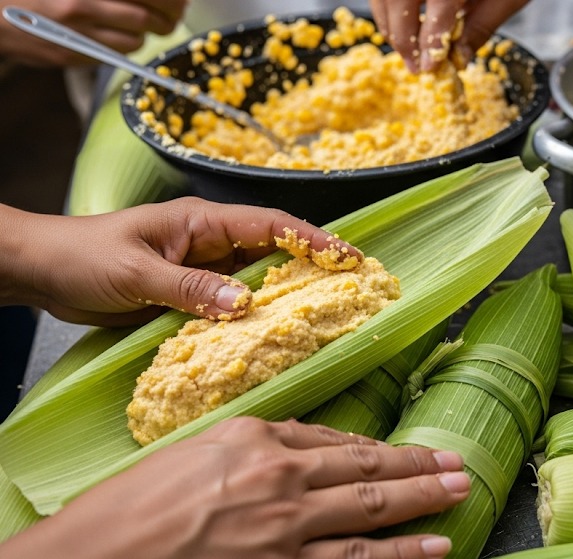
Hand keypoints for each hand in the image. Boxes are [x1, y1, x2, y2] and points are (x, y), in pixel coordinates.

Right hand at [0, 0, 187, 65]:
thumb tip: (160, 1)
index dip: (172, 2)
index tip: (179, 3)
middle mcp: (81, 3)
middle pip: (147, 19)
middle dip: (165, 20)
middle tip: (169, 17)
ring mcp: (75, 31)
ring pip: (135, 41)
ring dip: (143, 35)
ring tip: (137, 24)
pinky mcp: (69, 54)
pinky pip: (114, 56)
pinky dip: (122, 47)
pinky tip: (113, 34)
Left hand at [0, 197, 362, 325]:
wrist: (41, 272)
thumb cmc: (82, 257)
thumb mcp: (137, 272)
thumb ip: (190, 288)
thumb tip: (245, 303)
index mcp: (202, 222)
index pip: (270, 225)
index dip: (313, 239)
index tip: (347, 257)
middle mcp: (210, 244)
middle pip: (274, 252)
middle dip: (313, 267)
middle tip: (352, 289)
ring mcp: (202, 272)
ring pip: (257, 281)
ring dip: (287, 297)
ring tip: (324, 316)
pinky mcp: (191, 298)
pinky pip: (232, 307)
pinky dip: (254, 319)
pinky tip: (272, 337)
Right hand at [0, 418, 469, 558]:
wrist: (92, 557)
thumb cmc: (133, 505)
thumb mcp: (199, 452)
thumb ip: (260, 445)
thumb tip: (308, 443)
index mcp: (259, 441)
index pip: (339, 443)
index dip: (387, 448)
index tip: (419, 449)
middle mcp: (280, 482)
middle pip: (367, 474)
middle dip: (421, 472)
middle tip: (461, 468)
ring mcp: (284, 532)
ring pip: (369, 519)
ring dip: (421, 509)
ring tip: (459, 502)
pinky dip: (394, 558)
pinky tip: (426, 552)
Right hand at [370, 0, 527, 71]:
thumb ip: (481, 27)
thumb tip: (458, 59)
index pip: (439, 6)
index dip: (430, 40)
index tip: (429, 67)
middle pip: (399, 0)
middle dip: (403, 38)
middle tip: (414, 66)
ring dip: (389, 24)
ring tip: (406, 49)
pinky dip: (386, 7)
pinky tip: (400, 24)